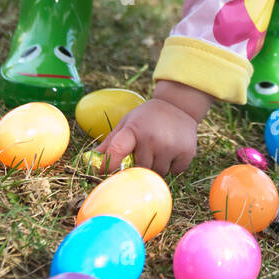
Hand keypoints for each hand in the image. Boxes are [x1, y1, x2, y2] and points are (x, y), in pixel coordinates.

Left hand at [96, 83, 211, 175]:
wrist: (179, 105)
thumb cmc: (148, 117)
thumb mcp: (128, 122)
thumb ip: (111, 142)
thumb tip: (92, 160)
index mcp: (134, 129)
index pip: (117, 150)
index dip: (109, 164)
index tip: (104, 172)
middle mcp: (152, 138)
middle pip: (139, 169)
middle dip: (140, 166)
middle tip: (145, 152)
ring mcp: (171, 146)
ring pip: (158, 173)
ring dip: (157, 167)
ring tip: (160, 150)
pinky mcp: (186, 152)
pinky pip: (175, 172)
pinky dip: (173, 166)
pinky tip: (173, 151)